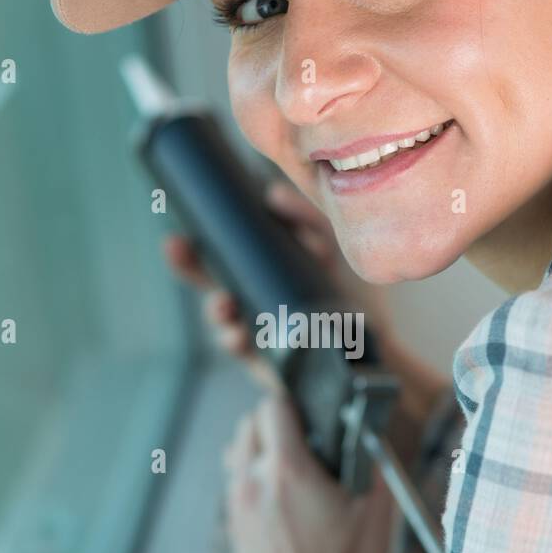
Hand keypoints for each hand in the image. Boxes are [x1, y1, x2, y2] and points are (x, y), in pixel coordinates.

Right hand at [161, 176, 392, 393]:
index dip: (195, 248)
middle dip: (189, 267)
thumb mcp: (334, 247)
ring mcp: (257, 330)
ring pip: (221, 319)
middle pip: (210, 282)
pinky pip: (242, 350)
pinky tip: (239, 334)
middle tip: (176, 249)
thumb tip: (273, 193)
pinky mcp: (267, 359)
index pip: (222, 257)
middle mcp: (254, 300)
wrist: (375, 348)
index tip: (177, 235)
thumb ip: (308, 217)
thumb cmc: (352, 296)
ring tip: (223, 303)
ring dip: (216, 309)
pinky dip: (235, 340)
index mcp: (266, 273)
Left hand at [222, 390, 395, 552]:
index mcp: (286, 470)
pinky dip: (252, 488)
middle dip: (271, 425)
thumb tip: (368, 442)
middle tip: (302, 439)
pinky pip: (236, 495)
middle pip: (246, 429)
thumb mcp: (377, 513)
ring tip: (288, 473)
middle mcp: (252, 484)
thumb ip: (372, 465)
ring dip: (257, 455)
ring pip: (235, 461)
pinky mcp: (234, 539)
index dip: (293, 405)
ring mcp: (237, 513)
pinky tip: (280, 508)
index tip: (309, 414)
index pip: (272, 408)